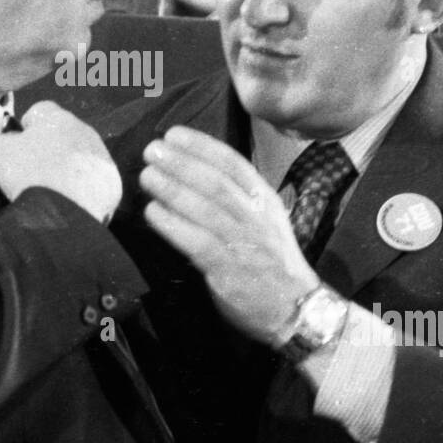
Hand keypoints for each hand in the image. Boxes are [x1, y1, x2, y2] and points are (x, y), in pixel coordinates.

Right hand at [0, 101, 121, 222]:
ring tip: (53, 189)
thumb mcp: (0, 151)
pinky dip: (84, 188)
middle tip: (35, 171)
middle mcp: (85, 131)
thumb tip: (10, 136)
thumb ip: (4, 137)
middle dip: (51, 147)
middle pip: (64, 133)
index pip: (39, 110)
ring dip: (69, 167)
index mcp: (57, 118)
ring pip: (82, 156)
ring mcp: (102, 156)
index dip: (26, 127)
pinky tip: (71, 201)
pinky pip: (95, 180)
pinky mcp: (112, 182)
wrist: (63, 214)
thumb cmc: (28, 176)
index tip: (20, 147)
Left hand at [140, 125, 321, 343]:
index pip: (233, 163)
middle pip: (215, 181)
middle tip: (152, 150)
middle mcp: (255, 217)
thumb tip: (195, 173)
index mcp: (265, 200)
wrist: (296, 309)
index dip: (202, 146)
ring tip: (146, 176)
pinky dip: (171, 224)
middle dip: (181, 162)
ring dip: (171, 188)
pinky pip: (195, 241)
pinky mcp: (227, 268)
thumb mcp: (266, 221)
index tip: (174, 134)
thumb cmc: (272, 262)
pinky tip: (152, 212)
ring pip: (203, 207)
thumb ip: (238, 198)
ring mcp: (242, 242)